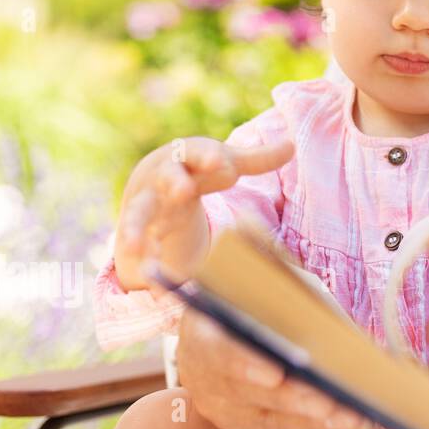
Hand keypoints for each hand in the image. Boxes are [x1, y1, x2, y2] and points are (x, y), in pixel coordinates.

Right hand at [117, 136, 293, 292]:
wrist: (154, 172)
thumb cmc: (199, 165)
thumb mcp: (226, 161)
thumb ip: (258, 159)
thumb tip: (293, 145)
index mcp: (190, 155)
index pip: (199, 152)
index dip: (209, 157)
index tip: (220, 163)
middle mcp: (166, 176)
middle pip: (168, 177)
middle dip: (175, 183)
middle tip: (182, 191)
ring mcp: (150, 201)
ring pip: (139, 212)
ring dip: (136, 228)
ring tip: (136, 250)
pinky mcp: (143, 225)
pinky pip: (138, 242)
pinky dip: (142, 260)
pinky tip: (149, 283)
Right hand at [176, 309, 373, 428]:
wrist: (212, 333)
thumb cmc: (246, 303)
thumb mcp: (260, 286)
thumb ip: (288, 293)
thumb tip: (326, 308)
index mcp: (203, 333)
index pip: (220, 353)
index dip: (246, 365)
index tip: (276, 374)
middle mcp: (204, 377)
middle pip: (250, 393)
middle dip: (294, 398)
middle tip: (331, 401)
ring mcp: (221, 405)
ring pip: (269, 417)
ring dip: (315, 417)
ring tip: (354, 414)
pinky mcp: (241, 423)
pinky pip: (280, 427)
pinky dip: (316, 423)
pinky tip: (351, 419)